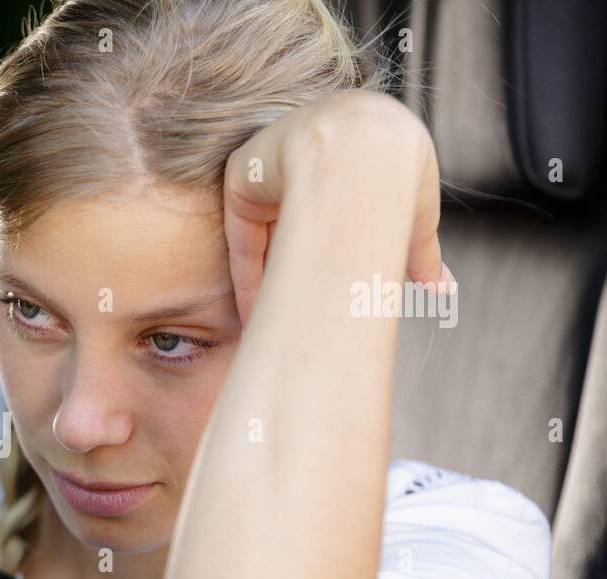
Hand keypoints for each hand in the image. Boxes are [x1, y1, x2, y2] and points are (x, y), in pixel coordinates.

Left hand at [221, 90, 447, 326]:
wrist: (363, 149)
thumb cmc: (403, 179)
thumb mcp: (418, 217)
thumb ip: (421, 251)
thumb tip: (443, 290)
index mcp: (351, 147)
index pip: (334, 207)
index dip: (333, 254)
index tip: (333, 297)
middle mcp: (308, 147)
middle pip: (296, 220)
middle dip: (296, 270)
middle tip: (297, 317)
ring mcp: (273, 158)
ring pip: (267, 230)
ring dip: (268, 279)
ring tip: (272, 324)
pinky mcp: (243, 170)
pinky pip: (243, 231)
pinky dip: (246, 273)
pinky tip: (252, 312)